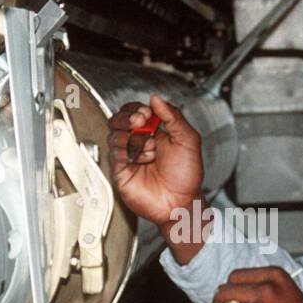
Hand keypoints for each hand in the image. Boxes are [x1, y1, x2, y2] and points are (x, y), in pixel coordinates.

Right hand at [106, 94, 203, 227]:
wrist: (180, 203)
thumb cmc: (186, 177)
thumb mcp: (188, 140)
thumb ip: (174, 116)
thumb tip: (156, 99)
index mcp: (155, 132)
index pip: (136, 111)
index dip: (138, 108)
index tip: (147, 113)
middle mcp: (140, 142)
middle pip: (120, 119)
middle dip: (128, 117)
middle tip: (140, 121)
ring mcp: (129, 155)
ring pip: (115, 134)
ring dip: (132, 137)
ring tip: (149, 149)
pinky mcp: (121, 170)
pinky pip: (114, 153)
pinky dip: (127, 152)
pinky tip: (142, 159)